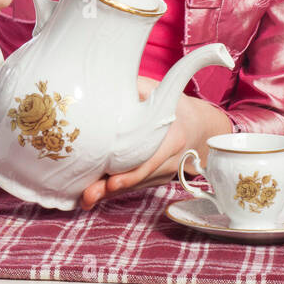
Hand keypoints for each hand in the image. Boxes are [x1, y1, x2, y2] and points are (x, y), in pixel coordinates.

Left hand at [79, 76, 210, 209]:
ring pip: (135, 185)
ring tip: (85, 198)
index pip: (151, 160)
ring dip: (110, 193)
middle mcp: (172, 160)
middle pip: (139, 178)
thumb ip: (138, 88)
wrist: (197, 125)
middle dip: (111, 189)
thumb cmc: (174, 105)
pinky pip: (136, 185)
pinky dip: (116, 189)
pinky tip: (95, 193)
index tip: (111, 182)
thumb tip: (110, 84)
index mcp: (174, 138)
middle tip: (87, 196)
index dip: (131, 174)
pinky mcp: (158, 178)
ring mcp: (166, 172)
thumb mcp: (159, 91)